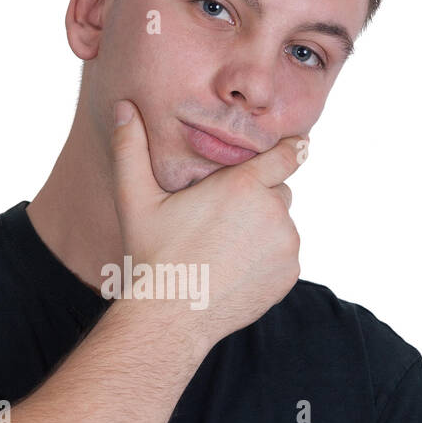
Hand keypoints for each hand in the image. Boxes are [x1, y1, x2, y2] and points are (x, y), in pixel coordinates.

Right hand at [111, 101, 304, 348]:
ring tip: (224, 249)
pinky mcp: (289, 273)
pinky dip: (267, 259)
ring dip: (262, 229)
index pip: (286, 154)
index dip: (290, 150)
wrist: (171, 316)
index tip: (299, 147)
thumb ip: (131, 148)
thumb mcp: (136, 199)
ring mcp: (285, 245)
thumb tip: (122, 107)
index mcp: (242, 186)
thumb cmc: (152, 256)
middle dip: (256, 198)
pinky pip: (285, 255)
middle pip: (277, 191)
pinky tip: (235, 269)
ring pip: (281, 225)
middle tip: (220, 221)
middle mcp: (273, 211)